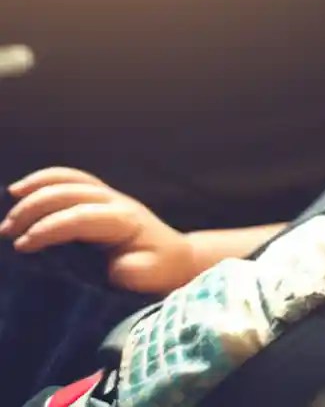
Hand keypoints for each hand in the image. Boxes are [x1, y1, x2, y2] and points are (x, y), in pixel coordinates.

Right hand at [1, 166, 196, 293]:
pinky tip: (18, 190)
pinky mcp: (101, 196)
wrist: (175, 258)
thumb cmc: (157, 272)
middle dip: (34, 210)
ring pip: (68, 181)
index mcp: (124, 222)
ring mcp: (109, 195)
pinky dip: (44, 180)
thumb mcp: (144, 278)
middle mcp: (116, 202)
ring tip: (7, 216)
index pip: (80, 218)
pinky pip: (71, 178)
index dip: (49, 230)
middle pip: (69, 194)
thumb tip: (102, 267)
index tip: (22, 247)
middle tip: (6, 234)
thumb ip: (123, 272)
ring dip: (34, 193)